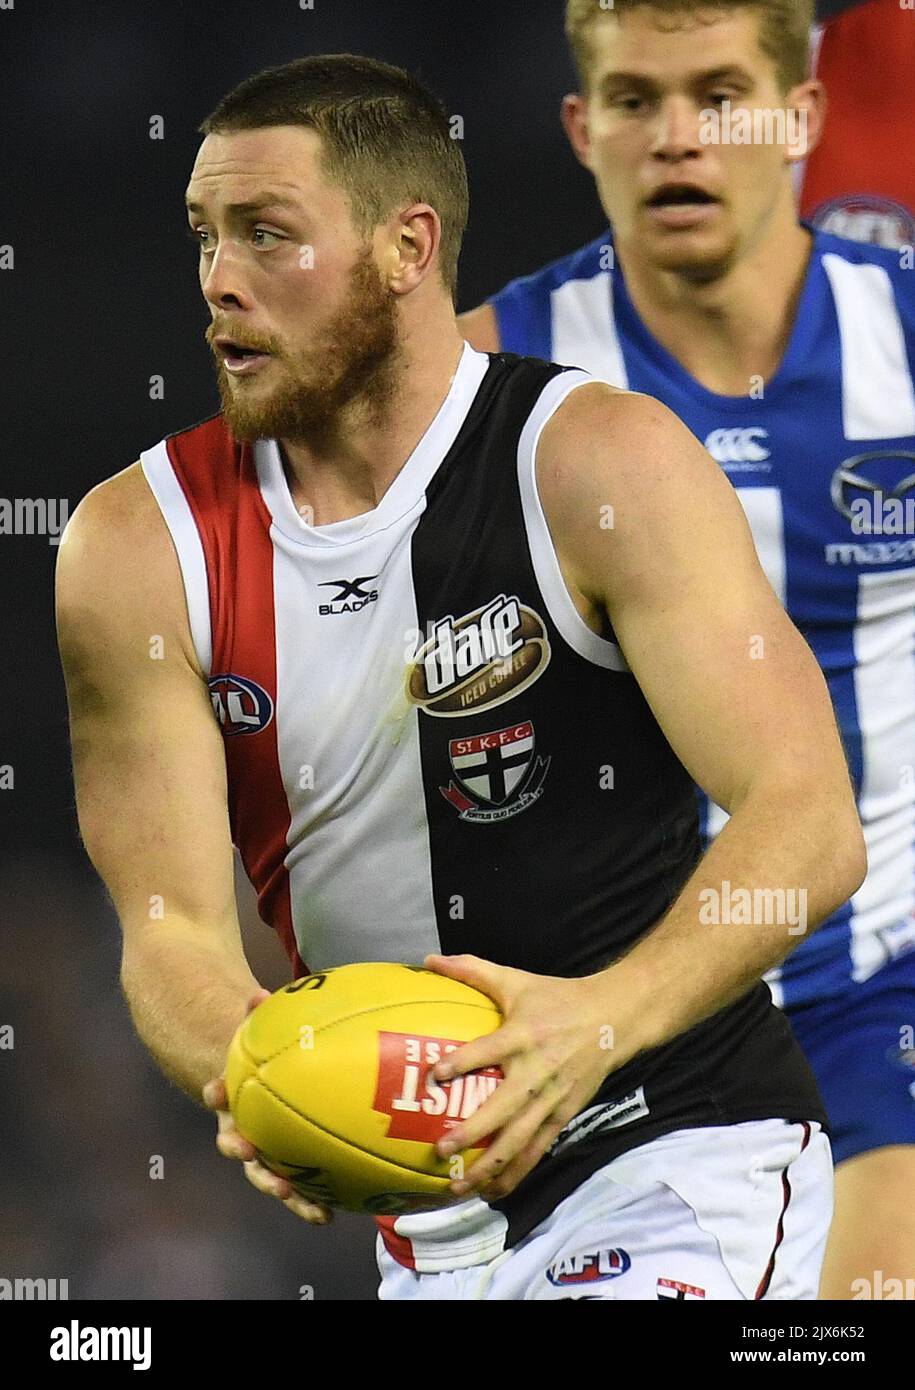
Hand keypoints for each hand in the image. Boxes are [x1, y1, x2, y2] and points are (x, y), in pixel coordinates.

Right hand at [202, 988, 332, 1224]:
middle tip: (256, 1159)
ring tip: (299, 1202)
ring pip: (263, 1172)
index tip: (215, 1092)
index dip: (216, 1094)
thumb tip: (259, 994)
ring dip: (279, 1187)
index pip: (218, 1095)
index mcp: (229, 1094)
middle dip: (245, 1153)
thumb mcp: (247, 1031)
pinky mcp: (280, 1161)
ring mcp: (258, 1147)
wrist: (237, 1074)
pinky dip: (307, 1198)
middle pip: (235, 1143)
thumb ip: (252, 1013)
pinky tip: (330, 1213)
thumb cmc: (248, 1049)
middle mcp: (238, 1125)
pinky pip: (293, 1182)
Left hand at [424, 953, 631, 1201]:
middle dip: (472, 1133)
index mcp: (523, 1035)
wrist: (615, 1019)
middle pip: (503, 1109)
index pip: (488, 1050)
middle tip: (440, 1150)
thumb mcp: (517, 981)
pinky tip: (493, 1192)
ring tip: (458, 1187)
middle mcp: (537, 1071)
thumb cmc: (558, 999)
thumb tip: (429, 959)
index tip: (434, 1076)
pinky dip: (515, 1173)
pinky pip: (537, 1150)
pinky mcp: (564, 1115)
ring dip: (489, 1167)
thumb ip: (472, 970)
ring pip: (519, 1141)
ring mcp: (552, 1098)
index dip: (462, 1063)